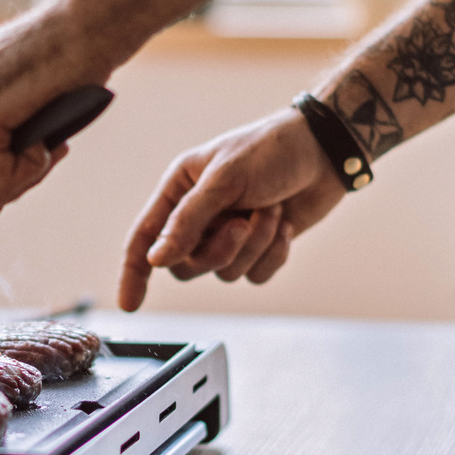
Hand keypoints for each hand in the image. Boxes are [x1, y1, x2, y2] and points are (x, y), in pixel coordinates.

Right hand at [118, 108, 345, 310]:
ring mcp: (228, 234)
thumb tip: (156, 259)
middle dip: (219, 250)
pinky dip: (273, 254)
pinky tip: (285, 226)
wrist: (326, 150)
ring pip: (225, 272)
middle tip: (243, 224)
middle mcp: (198, 216)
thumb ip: (187, 221)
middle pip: (186, 265)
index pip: (143, 239)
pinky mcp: (258, 248)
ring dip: (255, 245)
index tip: (128, 305)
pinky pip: (255, 275)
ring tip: (271, 210)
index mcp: (179, 191)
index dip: (133, 273)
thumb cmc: (272, 150)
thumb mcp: (224, 180)